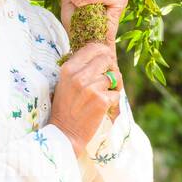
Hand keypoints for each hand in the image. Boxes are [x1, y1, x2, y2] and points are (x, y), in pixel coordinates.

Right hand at [47, 40, 123, 154]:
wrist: (64, 133)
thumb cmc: (65, 108)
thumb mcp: (65, 83)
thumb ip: (80, 68)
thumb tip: (102, 55)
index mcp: (68, 68)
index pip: (93, 48)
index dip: (103, 53)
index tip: (105, 62)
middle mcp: (79, 76)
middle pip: (106, 59)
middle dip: (111, 68)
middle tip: (108, 80)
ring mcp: (91, 88)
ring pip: (114, 76)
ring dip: (114, 86)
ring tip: (104, 96)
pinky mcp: (101, 101)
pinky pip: (117, 93)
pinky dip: (113, 101)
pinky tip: (104, 107)